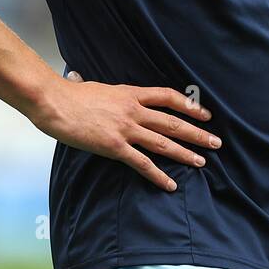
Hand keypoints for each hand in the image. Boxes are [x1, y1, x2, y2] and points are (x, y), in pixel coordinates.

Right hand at [28, 70, 220, 191]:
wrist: (53, 101)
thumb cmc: (69, 94)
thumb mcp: (97, 87)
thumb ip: (109, 93)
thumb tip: (96, 84)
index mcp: (131, 93)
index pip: (169, 97)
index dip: (190, 106)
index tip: (205, 114)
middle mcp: (134, 110)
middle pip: (173, 122)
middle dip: (197, 134)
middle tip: (216, 142)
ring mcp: (125, 129)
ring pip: (163, 142)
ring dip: (185, 154)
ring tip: (202, 161)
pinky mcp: (114, 147)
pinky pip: (142, 163)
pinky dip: (158, 175)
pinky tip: (171, 184)